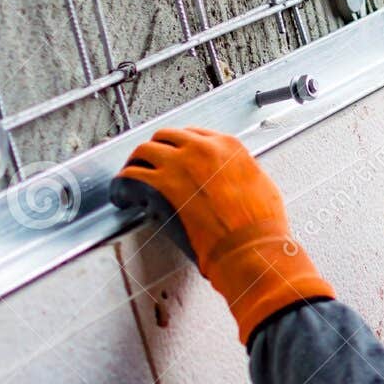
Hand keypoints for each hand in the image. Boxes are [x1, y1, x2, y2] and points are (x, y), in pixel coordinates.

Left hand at [111, 127, 333, 343]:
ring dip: (136, 164)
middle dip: (157, 152)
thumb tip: (234, 178)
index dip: (180, 147)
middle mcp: (201, 148)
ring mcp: (178, 164)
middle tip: (151, 166)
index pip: (194, 135)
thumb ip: (242, 174)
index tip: (174, 157)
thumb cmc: (261, 228)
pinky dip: (122, 185)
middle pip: (166, 138)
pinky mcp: (160, 186)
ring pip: (144, 151)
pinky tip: (122, 196)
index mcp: (228, 146)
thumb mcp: (261, 188)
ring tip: (132, 179)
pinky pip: (130, 177)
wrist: (250, 248)